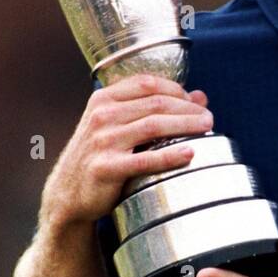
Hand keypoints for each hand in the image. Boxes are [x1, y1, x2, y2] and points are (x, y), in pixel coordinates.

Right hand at [40, 73, 212, 227]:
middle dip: (188, 107)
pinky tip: (190, 154)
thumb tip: (200, 95)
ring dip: (185, 124)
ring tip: (207, 128)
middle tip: (209, 117)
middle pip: (155, 103)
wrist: (68, 193)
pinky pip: (145, 159)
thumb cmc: (100, 156)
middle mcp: (101, 116)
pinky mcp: (106, 168)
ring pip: (154, 125)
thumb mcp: (119, 126)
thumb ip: (154, 108)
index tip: (195, 101)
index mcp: (103, 99)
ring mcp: (102, 141)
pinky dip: (171, 156)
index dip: (177, 89)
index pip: (147, 83)